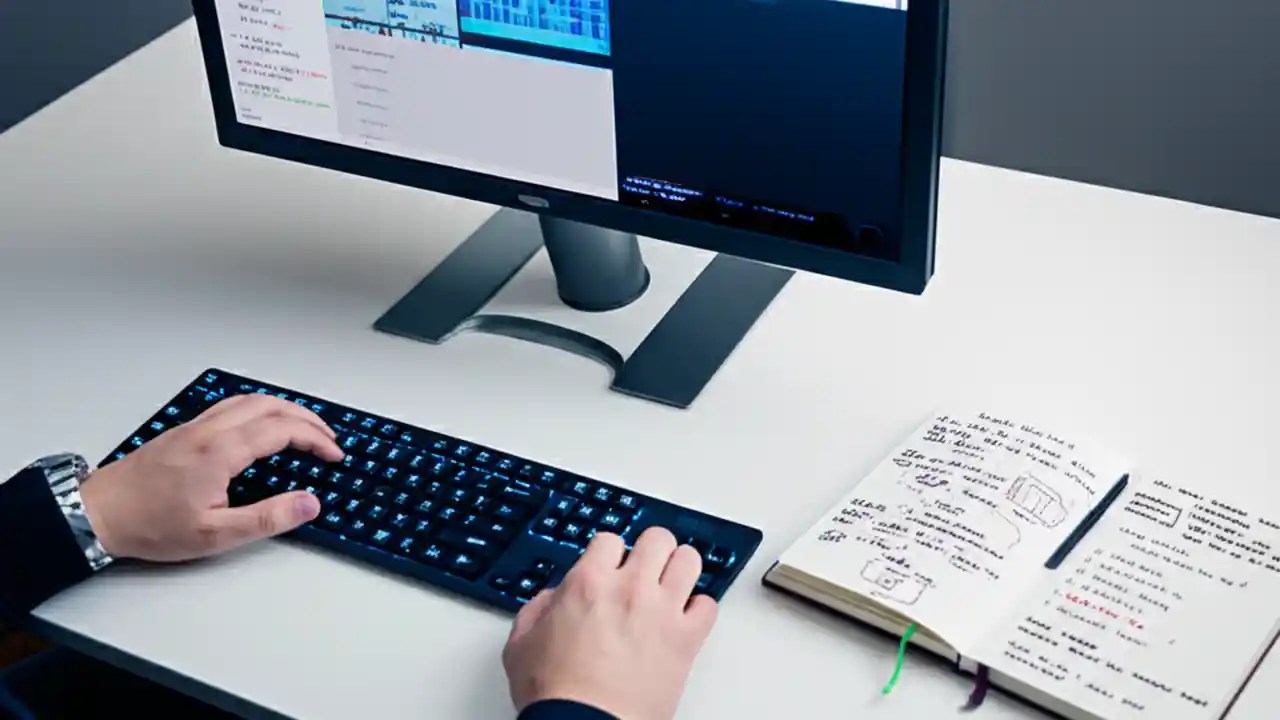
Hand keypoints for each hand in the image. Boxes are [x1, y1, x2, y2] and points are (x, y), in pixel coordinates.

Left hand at [80, 394, 343, 561]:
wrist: (98, 514)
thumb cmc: (150, 526)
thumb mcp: (215, 535)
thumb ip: (268, 518)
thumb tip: (309, 503)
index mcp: (221, 452)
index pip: (282, 429)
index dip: (316, 439)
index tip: (333, 455)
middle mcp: (209, 431)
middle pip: (270, 405)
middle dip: (307, 418)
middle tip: (328, 438)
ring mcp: (195, 427)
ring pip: (250, 400)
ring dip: (284, 408)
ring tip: (304, 427)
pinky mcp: (184, 432)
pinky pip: (231, 405)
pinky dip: (259, 408)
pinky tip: (262, 424)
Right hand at [502, 527, 717, 719]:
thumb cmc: (557, 695)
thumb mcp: (521, 645)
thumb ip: (537, 610)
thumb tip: (552, 599)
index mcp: (589, 583)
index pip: (609, 539)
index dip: (608, 552)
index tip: (609, 564)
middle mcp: (630, 588)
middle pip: (657, 538)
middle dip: (650, 550)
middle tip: (645, 567)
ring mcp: (663, 611)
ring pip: (689, 561)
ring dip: (680, 569)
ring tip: (671, 583)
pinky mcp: (686, 639)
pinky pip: (708, 606)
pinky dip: (699, 609)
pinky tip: (685, 618)